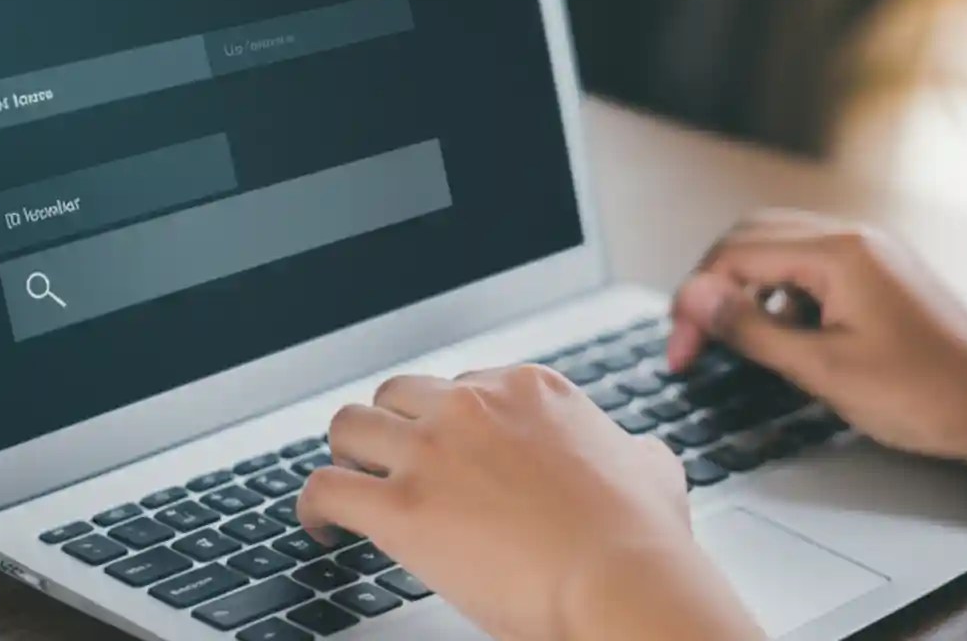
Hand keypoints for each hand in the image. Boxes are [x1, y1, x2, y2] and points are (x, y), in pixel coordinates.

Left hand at [297, 365, 762, 640]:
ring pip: (349, 425)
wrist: (623, 579)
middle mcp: (473, 405)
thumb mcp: (653, 469)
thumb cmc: (641, 538)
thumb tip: (638, 458)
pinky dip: (313, 507)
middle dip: (390, 428)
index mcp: (528, 389)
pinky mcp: (400, 504)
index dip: (445, 423)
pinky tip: (322, 527)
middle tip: (389, 465)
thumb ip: (632, 453)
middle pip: (397, 395)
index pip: (459, 386)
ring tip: (350, 488)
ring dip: (346, 456)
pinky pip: (324, 487)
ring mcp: (432, 450)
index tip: (442, 452)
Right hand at [669, 209, 966, 469]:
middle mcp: (851, 239)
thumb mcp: (823, 369)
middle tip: (693, 341)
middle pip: (749, 239)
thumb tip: (694, 296)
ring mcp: (866, 253)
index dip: (694, 303)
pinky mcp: (875, 274)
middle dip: (711, 287)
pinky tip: (786, 340)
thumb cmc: (927, 395)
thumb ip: (751, 329)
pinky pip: (808, 268)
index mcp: (838, 254)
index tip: (680, 350)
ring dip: (744, 291)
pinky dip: (779, 298)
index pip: (734, 256)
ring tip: (737, 343)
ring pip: (776, 250)